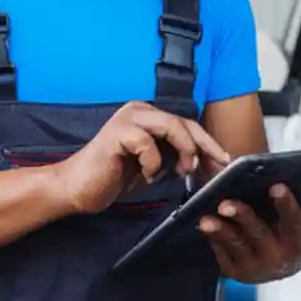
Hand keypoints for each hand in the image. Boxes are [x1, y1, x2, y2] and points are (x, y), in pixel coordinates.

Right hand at [59, 101, 229, 214]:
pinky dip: (153, 163)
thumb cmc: (112, 178)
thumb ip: (174, 158)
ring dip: (184, 150)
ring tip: (185, 170)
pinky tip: (146, 176)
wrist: (77, 189)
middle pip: (183, 122)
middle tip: (218, 165)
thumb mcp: (152, 167)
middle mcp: (139, 111)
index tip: (223, 161)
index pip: (185, 124)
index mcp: (147, 117)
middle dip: (205, 145)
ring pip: (170, 125)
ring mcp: (127, 119)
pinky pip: (147, 144)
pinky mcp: (116, 132)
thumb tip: (205, 162)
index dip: (207, 142)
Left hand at [198, 168, 300, 283]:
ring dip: (222, 231)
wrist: (287, 265)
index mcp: (300, 238)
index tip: (276, 187)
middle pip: (259, 235)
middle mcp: (279, 256)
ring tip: (207, 217)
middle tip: (227, 202)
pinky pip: (221, 254)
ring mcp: (256, 266)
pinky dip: (212, 239)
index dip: (285, 205)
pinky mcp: (236, 271)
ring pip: (237, 245)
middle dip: (244, 218)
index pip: (293, 220)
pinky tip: (203, 224)